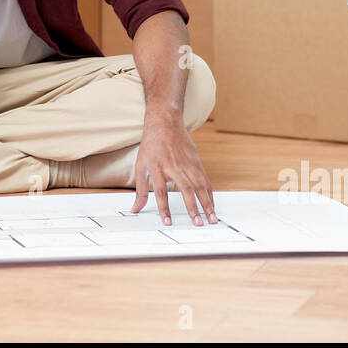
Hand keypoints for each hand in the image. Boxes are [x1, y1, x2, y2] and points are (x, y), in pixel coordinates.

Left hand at [131, 108, 217, 225]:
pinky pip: (205, 180)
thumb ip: (140, 190)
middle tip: (197, 224)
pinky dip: (210, 194)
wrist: (165, 123)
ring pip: (199, 185)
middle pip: (185, 189)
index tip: (168, 222)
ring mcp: (187, 163)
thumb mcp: (140, 166)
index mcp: (157, 167)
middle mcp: (174, 166)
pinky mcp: (197, 161)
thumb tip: (135, 209)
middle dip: (192, 208)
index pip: (161, 192)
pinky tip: (212, 205)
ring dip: (207, 203)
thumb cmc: (151, 146)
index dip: (164, 208)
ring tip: (211, 218)